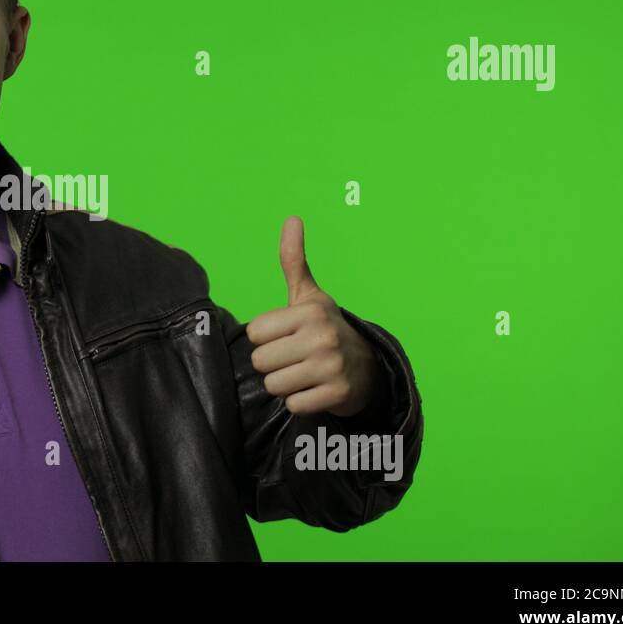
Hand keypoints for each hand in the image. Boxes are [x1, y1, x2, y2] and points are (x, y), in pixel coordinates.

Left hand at [245, 215, 379, 416]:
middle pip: (261, 362)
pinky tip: (314, 389)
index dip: (265, 338)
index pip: (255, 334)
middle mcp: (322, 337)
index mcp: (309, 311)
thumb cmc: (325, 327)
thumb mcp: (309, 295)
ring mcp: (331, 367)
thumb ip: (293, 260)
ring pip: (274, 386)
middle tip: (293, 358)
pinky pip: (293, 405)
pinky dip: (300, 402)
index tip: (285, 336)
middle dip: (272, 364)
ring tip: (302, 373)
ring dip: (284, 384)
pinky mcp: (337, 394)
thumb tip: (292, 218)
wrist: (367, 365)